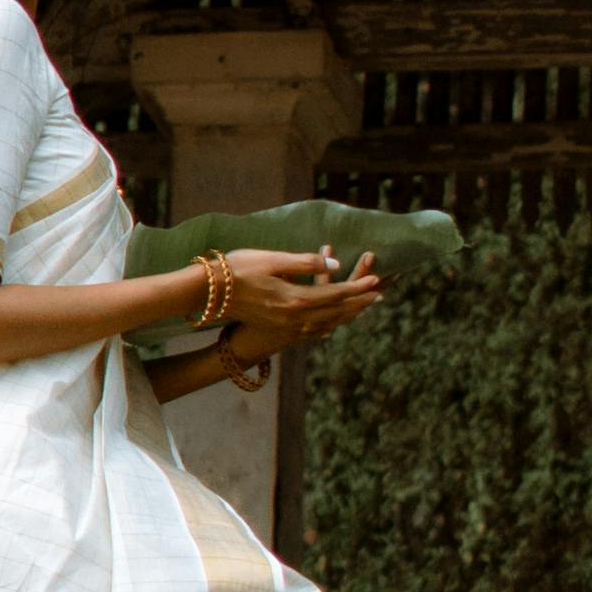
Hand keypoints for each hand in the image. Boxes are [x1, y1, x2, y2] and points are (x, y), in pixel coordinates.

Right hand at [221, 244, 381, 363]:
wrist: (211, 294)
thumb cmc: (239, 270)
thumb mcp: (273, 260)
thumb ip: (305, 262)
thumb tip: (335, 265)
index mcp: (296, 300)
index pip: (336, 294)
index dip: (358, 288)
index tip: (378, 282)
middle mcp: (295, 319)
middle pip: (336, 312)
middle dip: (359, 303)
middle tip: (380, 294)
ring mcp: (286, 328)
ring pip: (326, 324)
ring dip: (347, 315)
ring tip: (362, 307)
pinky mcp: (278, 330)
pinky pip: (312, 331)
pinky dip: (328, 325)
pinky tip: (331, 325)